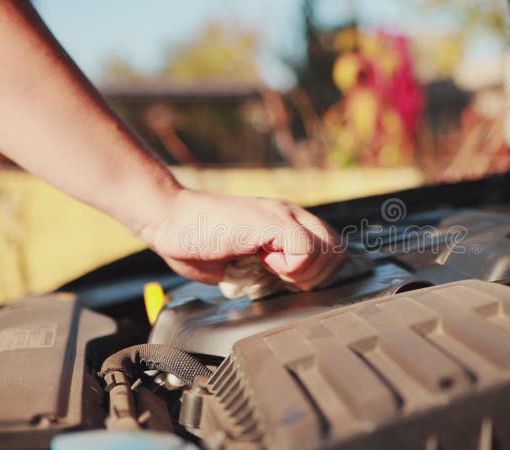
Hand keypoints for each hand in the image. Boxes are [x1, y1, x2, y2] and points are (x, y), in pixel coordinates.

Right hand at [138, 189, 346, 289]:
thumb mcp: (245, 263)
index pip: (333, 249)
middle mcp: (291, 214)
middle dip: (317, 277)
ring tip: (270, 268)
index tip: (292, 283)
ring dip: (304, 272)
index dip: (320, 274)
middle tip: (284, 278)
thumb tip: (292, 290)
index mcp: (287, 224)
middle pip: (339, 250)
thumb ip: (271, 270)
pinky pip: (306, 251)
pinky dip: (289, 267)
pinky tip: (262, 261)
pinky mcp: (273, 221)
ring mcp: (284, 215)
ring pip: (329, 251)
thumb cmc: (198, 244)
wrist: (170, 221)